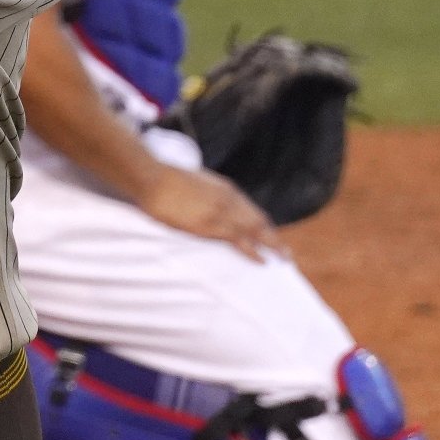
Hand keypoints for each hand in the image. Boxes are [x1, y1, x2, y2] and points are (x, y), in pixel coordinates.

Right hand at [136, 161, 276, 259]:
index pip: (252, 211)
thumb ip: (207, 193)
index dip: (263, 226)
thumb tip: (206, 202)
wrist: (153, 178)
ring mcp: (221, 212)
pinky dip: (254, 251)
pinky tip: (263, 260)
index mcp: (226, 189)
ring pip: (255, 231)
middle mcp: (229, 200)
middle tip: (286, 254)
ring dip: (272, 246)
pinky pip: (239, 240)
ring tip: (284, 259)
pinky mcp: (211, 225)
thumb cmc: (167, 180)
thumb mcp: (195, 183)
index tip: (271, 238)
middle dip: (273, 238)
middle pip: (259, 221)